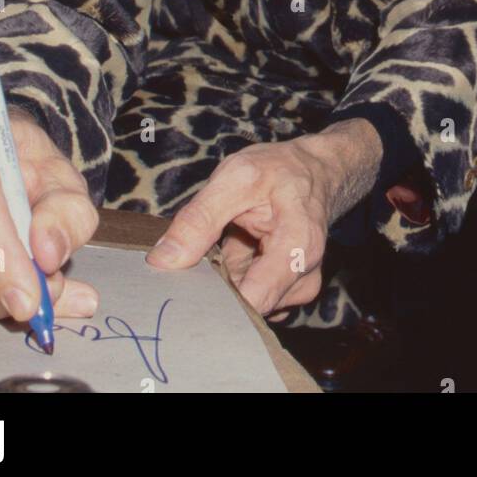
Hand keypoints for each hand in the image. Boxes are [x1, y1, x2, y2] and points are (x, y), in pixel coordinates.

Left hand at [144, 119, 382, 318]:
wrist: (315, 171)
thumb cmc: (280, 169)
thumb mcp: (236, 177)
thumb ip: (199, 219)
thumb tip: (161, 261)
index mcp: (297, 249)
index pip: (252, 301)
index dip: (213, 299)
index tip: (183, 283)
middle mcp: (302, 280)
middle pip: (244, 306)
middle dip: (214, 283)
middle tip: (205, 244)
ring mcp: (295, 290)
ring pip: (242, 303)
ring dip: (223, 277)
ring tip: (227, 239)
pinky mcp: (285, 293)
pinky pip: (248, 296)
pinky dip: (233, 277)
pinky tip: (236, 249)